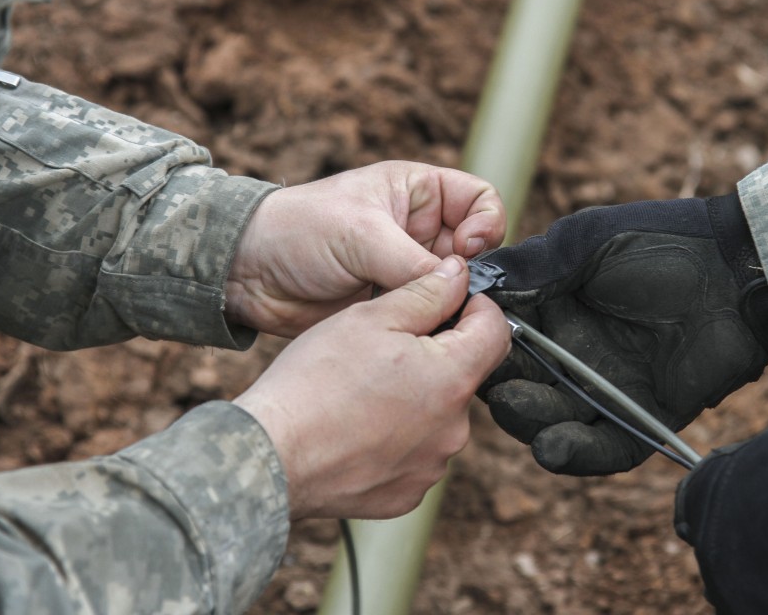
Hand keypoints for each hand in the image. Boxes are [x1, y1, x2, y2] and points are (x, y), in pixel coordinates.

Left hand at [225, 161, 504, 336]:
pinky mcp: (392, 303)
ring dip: (449, 302)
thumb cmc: (297, 230)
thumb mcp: (361, 235)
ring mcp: (407, 268)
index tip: (468, 249)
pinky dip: (429, 323)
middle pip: (475, 251)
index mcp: (418, 192)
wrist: (247, 271)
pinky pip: (428, 314)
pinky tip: (416, 331)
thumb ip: (415, 263)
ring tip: (433, 314)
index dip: (486, 224)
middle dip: (471, 272)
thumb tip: (463, 289)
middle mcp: (419, 228)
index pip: (480, 201)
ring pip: (455, 288)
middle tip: (455, 292)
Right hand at [233, 255, 509, 519]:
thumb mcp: (371, 317)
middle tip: (386, 345)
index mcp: (453, 378)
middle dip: (436, 354)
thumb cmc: (315, 383)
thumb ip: (426, 292)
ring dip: (415, 396)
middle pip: (464, 374)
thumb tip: (459, 275)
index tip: (446, 301)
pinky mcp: (407, 492)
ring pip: (438, 414)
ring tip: (363, 389)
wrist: (272, 458)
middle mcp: (454, 428)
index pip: (496, 331)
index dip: (474, 307)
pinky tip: (357, 425)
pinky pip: (415, 452)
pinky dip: (396, 436)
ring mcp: (432, 466)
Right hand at [478, 192, 767, 474]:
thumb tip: (474, 282)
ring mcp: (606, 387)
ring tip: (519, 409)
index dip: (477, 342)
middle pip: (519, 383)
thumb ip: (533, 266)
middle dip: (499, 387)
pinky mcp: (642, 416)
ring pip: (552, 420)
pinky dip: (576, 454)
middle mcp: (571, 352)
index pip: (501, 335)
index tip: (456, 342)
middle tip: (490, 383)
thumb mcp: (588, 242)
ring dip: (529, 421)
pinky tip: (553, 448)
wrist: (739, 269)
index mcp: (553, 308)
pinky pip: (603, 447)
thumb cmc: (662, 241)